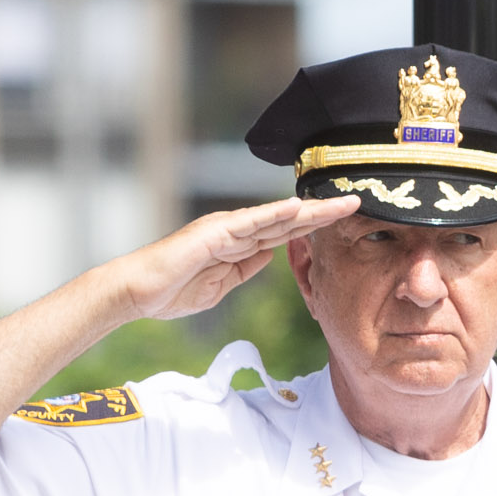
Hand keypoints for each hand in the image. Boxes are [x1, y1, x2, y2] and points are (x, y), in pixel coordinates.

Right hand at [110, 195, 358, 321]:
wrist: (138, 294)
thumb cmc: (173, 291)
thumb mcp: (221, 286)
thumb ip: (244, 270)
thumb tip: (269, 256)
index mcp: (240, 245)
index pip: (287, 233)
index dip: (316, 227)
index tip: (345, 222)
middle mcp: (236, 231)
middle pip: (289, 220)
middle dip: (324, 212)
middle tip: (358, 201)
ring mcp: (226, 229)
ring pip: (276, 217)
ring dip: (310, 209)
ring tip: (342, 202)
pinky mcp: (213, 233)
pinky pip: (249, 222)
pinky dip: (274, 214)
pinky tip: (298, 208)